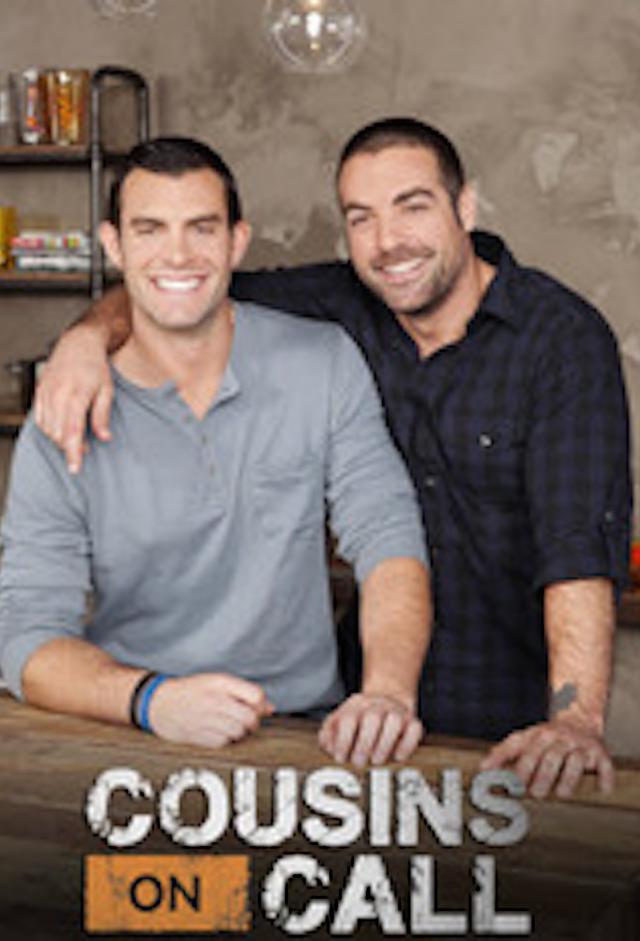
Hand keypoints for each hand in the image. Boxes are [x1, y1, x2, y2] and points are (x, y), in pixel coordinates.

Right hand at [34, 324, 113, 473]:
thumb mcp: (106, 390)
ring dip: (60, 439)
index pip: (72, 431)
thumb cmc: (95, 367)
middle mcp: (58, 395)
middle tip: (85, 449)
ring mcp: (46, 393)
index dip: (73, 452)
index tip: (75, 468)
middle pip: (58, 433)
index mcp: (76, 395)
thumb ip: (102, 416)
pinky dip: (49, 430)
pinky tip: (60, 430)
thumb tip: (104, 438)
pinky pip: (40, 419)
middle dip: (69, 447)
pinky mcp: (40, 392)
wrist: (78, 343)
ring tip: (76, 439)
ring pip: (48, 428)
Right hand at [147, 673, 274, 748]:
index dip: (260, 704)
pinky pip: (224, 742)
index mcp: (220, 682)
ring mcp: (206, 718)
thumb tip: (271, 708)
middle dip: (252, 722)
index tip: (254, 707)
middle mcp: (214, 700)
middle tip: (244, 720)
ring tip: (228, 725)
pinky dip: (225, 740)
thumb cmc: (191, 691)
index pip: (256, 695)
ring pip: (239, 732)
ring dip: (239, 732)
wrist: (158, 703)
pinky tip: (217, 731)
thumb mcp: (216, 682)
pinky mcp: (199, 735)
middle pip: (250, 717)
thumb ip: (244, 692)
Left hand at [318, 693, 423, 766]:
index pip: (348, 718)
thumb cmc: (359, 718)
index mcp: (356, 706)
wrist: (388, 697)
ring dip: (384, 744)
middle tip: (358, 762)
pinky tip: (397, 757)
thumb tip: (328, 747)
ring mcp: (396, 712)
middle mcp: (377, 706)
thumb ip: (328, 734)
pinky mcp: (412, 722)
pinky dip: (407, 744)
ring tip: (376, 760)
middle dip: (363, 744)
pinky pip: (415, 729)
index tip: (340, 757)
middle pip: (371, 718)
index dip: (342, 740)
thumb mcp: (339, 721)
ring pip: (394, 721)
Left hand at [479, 717, 614, 798]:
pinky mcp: (599, 752)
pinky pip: (604, 765)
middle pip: (548, 756)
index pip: (522, 748)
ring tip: (560, 795)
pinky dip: (604, 777)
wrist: (579, 717)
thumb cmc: (546, 738)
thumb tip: (482, 770)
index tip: (504, 781)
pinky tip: (601, 790)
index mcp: (537, 735)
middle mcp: (558, 737)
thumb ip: (503, 754)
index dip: (513, 764)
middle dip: (541, 775)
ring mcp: (579, 744)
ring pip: (574, 760)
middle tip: (533, 794)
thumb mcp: (524, 739)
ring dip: (567, 779)